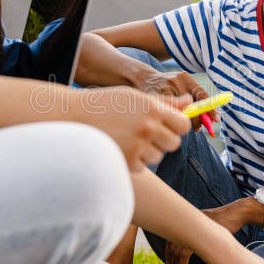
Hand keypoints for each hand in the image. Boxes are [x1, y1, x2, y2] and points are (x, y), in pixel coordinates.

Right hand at [76, 86, 191, 171]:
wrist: (74, 117)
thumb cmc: (106, 104)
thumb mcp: (134, 97)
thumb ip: (164, 102)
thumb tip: (190, 100)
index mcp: (152, 109)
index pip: (183, 125)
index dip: (178, 126)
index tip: (170, 126)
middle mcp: (147, 127)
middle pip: (174, 143)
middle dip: (164, 140)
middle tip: (148, 133)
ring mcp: (137, 146)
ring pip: (158, 155)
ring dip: (148, 150)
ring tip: (129, 138)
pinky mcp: (126, 161)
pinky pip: (142, 165)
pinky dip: (134, 159)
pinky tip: (120, 147)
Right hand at [139, 70, 219, 130]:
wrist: (143, 77)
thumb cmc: (167, 83)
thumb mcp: (182, 83)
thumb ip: (195, 96)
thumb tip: (210, 117)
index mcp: (185, 78)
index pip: (202, 95)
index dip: (210, 109)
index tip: (216, 119)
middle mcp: (175, 82)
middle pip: (192, 107)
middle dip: (197, 121)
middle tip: (199, 128)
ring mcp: (163, 91)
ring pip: (180, 114)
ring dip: (184, 123)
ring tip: (183, 125)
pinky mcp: (153, 100)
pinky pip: (167, 116)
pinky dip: (171, 122)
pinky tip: (170, 122)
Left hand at [166, 202, 247, 263]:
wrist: (235, 213)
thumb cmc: (226, 219)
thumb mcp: (209, 223)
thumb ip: (201, 230)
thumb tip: (199, 239)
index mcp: (188, 221)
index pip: (171, 236)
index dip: (168, 249)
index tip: (170, 259)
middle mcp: (186, 225)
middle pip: (171, 244)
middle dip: (171, 258)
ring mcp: (191, 231)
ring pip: (177, 251)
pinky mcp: (198, 238)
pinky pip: (185, 254)